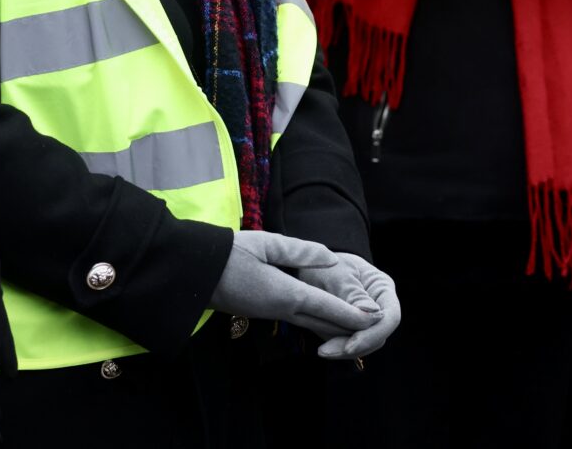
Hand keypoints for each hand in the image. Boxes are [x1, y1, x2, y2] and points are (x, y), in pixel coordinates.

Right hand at [210, 230, 379, 340]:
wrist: (195, 275)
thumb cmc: (228, 255)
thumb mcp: (266, 244)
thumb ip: (301, 251)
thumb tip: (332, 257)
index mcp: (285, 293)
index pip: (327, 306)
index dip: (354, 313)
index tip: (375, 317)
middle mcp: (282, 309)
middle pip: (324, 322)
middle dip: (351, 326)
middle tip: (376, 325)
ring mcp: (273, 313)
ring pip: (312, 324)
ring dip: (336, 327)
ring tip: (359, 326)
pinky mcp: (266, 312)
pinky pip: (300, 321)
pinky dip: (319, 322)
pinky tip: (326, 320)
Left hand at [298, 251, 400, 359]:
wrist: (311, 266)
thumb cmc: (327, 264)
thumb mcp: (337, 275)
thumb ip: (353, 295)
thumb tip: (372, 314)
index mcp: (383, 289)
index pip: (390, 318)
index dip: (372, 335)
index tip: (350, 346)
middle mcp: (380, 307)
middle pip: (377, 337)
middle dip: (353, 347)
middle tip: (325, 351)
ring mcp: (367, 321)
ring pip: (363, 345)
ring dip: (342, 350)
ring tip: (321, 349)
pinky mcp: (352, 330)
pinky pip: (349, 345)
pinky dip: (336, 348)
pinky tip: (322, 345)